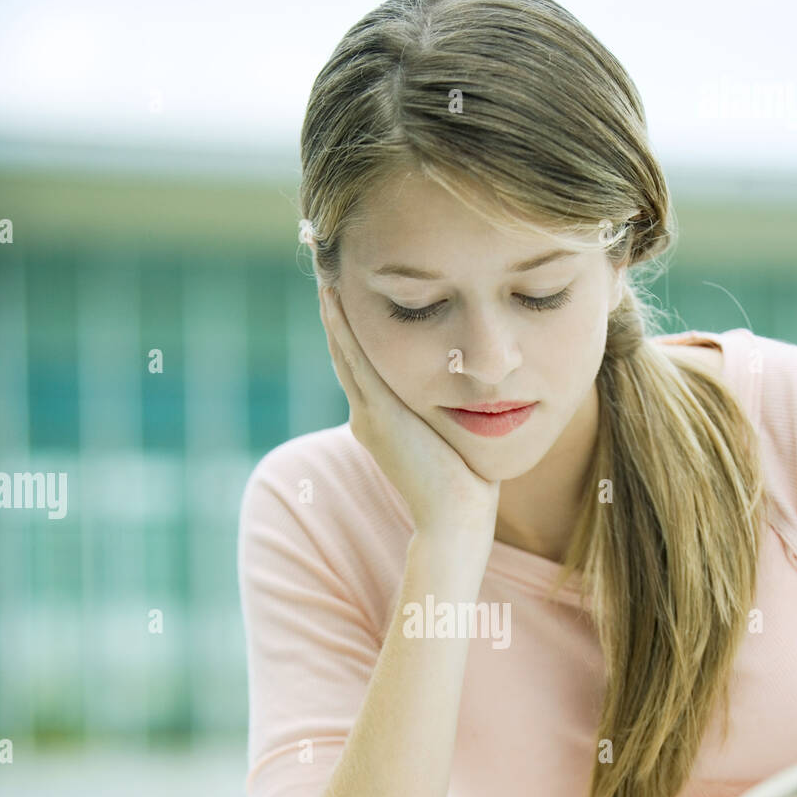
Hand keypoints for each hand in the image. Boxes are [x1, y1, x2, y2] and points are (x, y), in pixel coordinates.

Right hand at [318, 285, 500, 540]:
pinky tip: (335, 297)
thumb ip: (447, 417)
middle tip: (329, 277)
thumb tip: (472, 398)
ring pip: (345, 353)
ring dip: (334, 315)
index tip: (353, 302)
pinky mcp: (377, 412)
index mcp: (382, 423)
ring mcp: (368, 414)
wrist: (454, 518)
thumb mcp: (451, 440)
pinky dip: (343, 328)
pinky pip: (354, 359)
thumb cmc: (465, 488)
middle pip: (348, 356)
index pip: (365, 370)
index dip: (357, 336)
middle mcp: (367, 416)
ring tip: (325, 277)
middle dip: (339, 319)